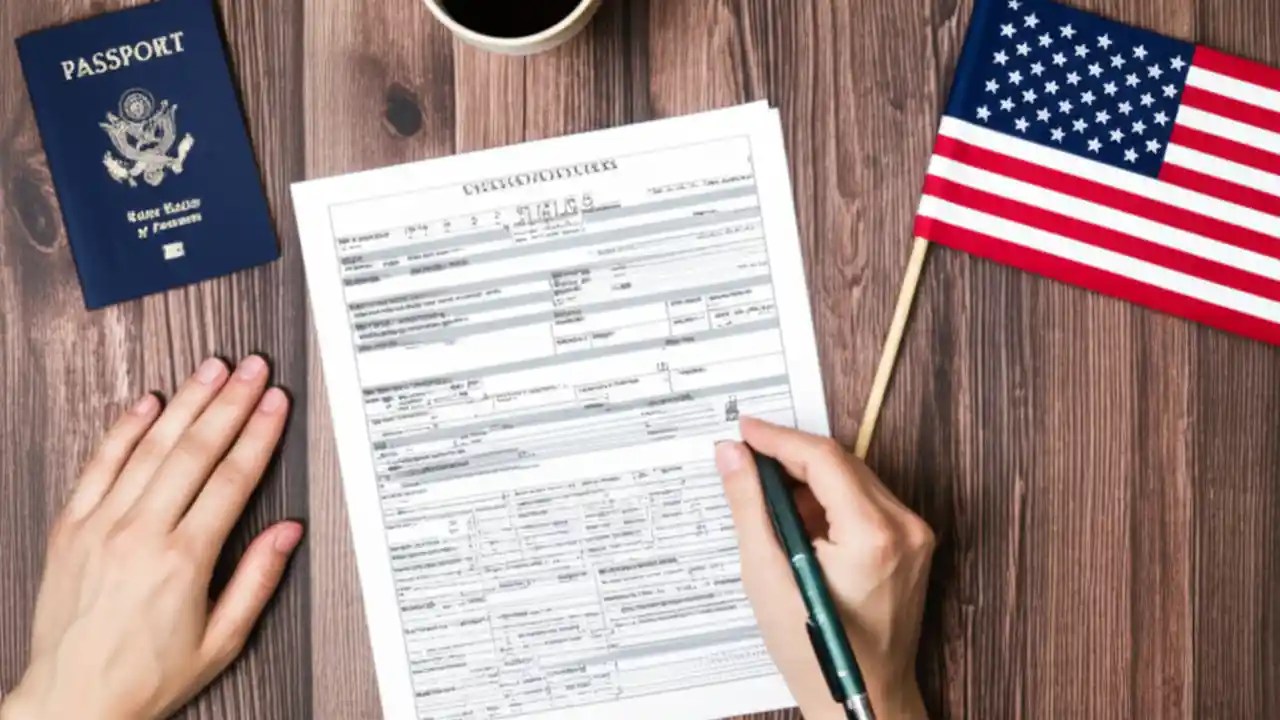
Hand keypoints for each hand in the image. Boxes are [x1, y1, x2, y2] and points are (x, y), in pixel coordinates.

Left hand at [1, 356, 301, 719]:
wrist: (71, 703)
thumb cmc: (144, 678)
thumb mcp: (222, 641)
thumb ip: (257, 580)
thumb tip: (286, 533)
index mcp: (183, 561)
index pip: (232, 479)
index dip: (259, 434)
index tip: (275, 405)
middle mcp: (140, 535)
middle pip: (195, 450)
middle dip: (230, 402)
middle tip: (253, 370)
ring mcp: (100, 527)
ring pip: (150, 448)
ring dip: (184, 403)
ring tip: (211, 370)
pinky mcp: (70, 529)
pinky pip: (98, 465)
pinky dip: (123, 429)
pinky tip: (144, 402)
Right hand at [716, 418, 933, 719]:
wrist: (865, 697)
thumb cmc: (818, 650)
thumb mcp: (768, 574)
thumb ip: (750, 505)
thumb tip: (732, 456)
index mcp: (873, 534)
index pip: (823, 459)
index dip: (779, 439)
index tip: (745, 430)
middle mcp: (904, 528)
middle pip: (841, 463)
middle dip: (791, 456)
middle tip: (746, 456)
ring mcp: (914, 537)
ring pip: (854, 479)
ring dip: (810, 478)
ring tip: (768, 494)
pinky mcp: (912, 545)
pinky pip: (867, 502)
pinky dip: (831, 500)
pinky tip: (800, 517)